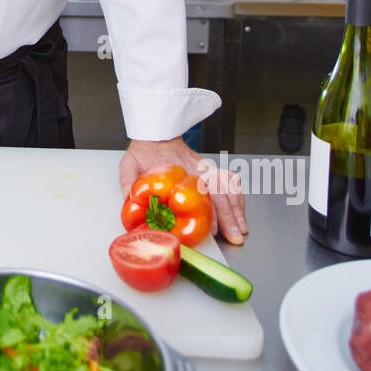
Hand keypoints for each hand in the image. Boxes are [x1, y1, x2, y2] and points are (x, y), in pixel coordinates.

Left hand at [119, 136, 247, 244]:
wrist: (156, 132)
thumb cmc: (143, 151)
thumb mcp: (130, 164)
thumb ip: (129, 181)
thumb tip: (129, 199)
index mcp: (180, 170)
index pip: (200, 192)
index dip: (209, 212)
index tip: (213, 230)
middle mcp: (198, 170)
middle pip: (221, 193)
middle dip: (230, 217)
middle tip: (235, 237)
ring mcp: (207, 169)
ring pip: (229, 188)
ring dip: (237, 210)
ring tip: (241, 230)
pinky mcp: (211, 170)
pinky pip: (231, 182)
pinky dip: (238, 197)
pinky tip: (240, 212)